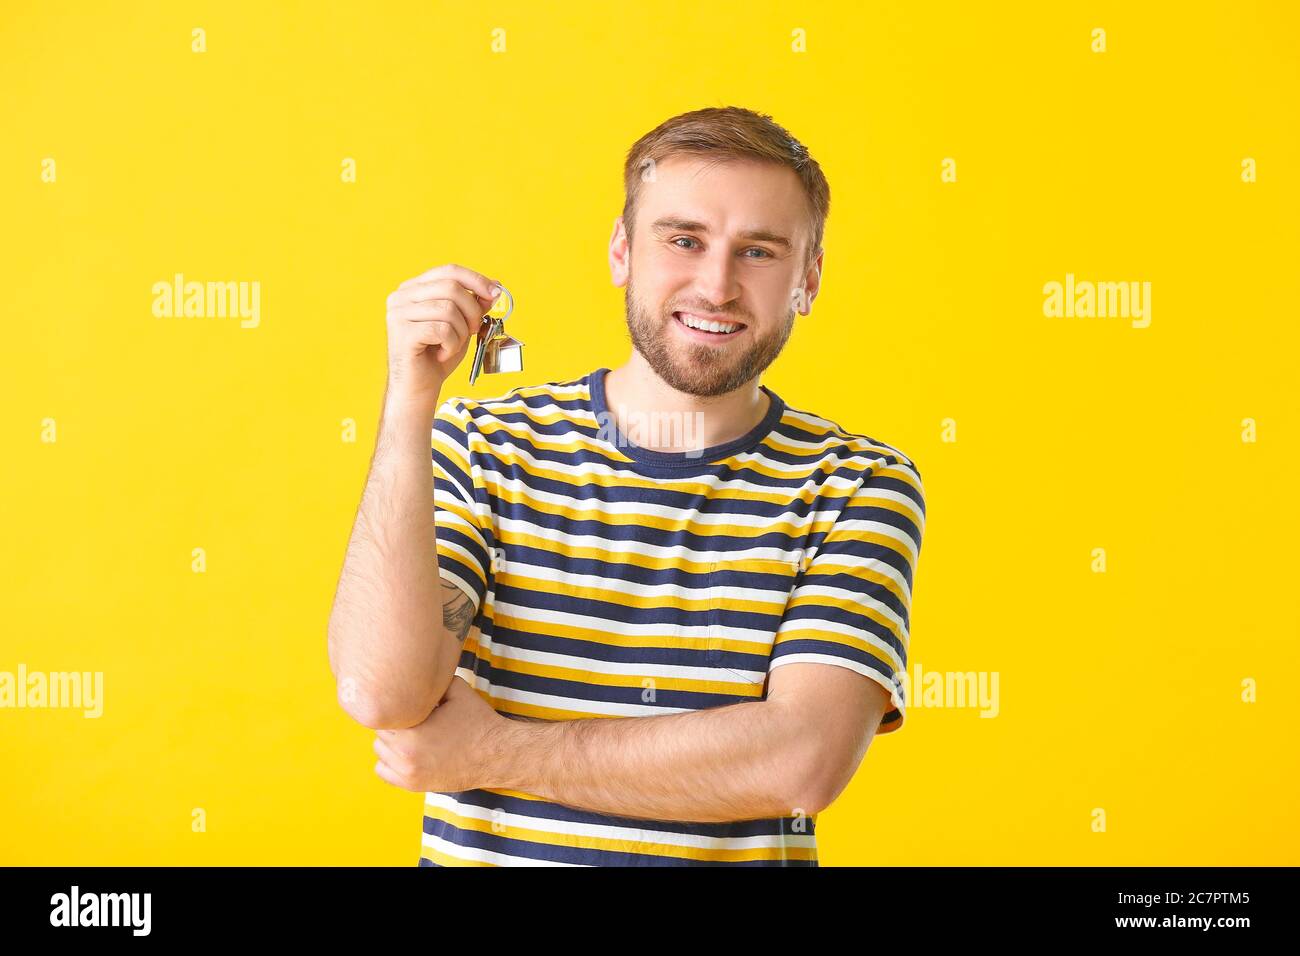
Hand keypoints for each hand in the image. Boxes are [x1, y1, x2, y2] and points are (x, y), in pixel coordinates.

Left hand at [372, 676, 509, 792]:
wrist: (496, 754)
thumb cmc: (477, 721)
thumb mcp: (456, 690)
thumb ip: (430, 680)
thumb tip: (411, 669)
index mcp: (412, 734)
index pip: (384, 715)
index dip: (395, 705)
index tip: (406, 702)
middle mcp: (405, 758)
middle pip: (380, 733)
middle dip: (394, 723)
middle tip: (414, 717)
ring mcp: (409, 775)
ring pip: (379, 752)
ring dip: (391, 742)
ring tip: (413, 734)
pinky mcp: (414, 786)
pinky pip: (383, 771)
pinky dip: (390, 761)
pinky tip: (409, 751)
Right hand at [383, 264, 501, 417]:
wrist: (418, 388)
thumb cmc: (438, 356)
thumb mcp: (462, 326)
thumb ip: (474, 305)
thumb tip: (495, 287)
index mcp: (414, 288)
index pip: (449, 270)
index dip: (476, 279)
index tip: (496, 293)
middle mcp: (401, 297)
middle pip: (451, 287)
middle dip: (472, 310)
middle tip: (474, 330)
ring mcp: (398, 314)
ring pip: (448, 309)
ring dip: (461, 331)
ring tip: (452, 345)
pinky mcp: (403, 333)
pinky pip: (442, 329)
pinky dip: (451, 344)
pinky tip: (443, 353)